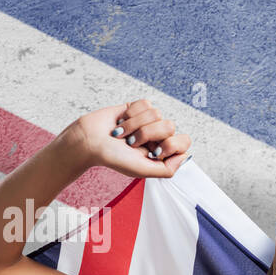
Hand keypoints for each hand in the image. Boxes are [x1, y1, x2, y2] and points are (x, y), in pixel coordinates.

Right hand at [56, 99, 192, 178]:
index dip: (170, 145)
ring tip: (123, 134)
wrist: (89, 140)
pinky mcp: (136, 108)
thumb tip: (185, 156)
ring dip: (136, 125)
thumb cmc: (113, 158)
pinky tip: (121, 122)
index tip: (154, 153)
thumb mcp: (143, 171)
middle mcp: (158, 136)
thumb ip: (168, 169)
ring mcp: (148, 121)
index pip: (183, 141)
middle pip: (169, 125)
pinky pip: (145, 103)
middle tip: (132, 144)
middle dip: (148, 134)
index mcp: (162, 152)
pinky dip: (131, 114)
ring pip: (156, 113)